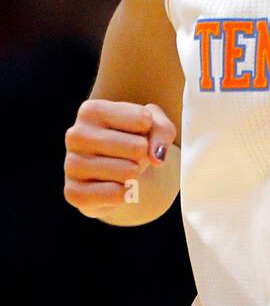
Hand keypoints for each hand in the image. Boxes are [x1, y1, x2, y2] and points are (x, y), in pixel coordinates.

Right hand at [64, 98, 175, 216]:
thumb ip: (162, 131)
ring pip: (127, 172)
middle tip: (132, 156)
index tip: (137, 132)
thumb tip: (157, 157)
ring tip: (123, 170)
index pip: (143, 119)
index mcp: (91, 110)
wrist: (115, 173)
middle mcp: (75, 135)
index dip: (150, 130)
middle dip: (143, 155)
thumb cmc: (133, 140)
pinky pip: (116, 195)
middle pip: (136, 148)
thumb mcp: (153, 126)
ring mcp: (71, 165)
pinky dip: (126, 193)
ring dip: (134, 174)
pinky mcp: (73, 193)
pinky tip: (116, 186)